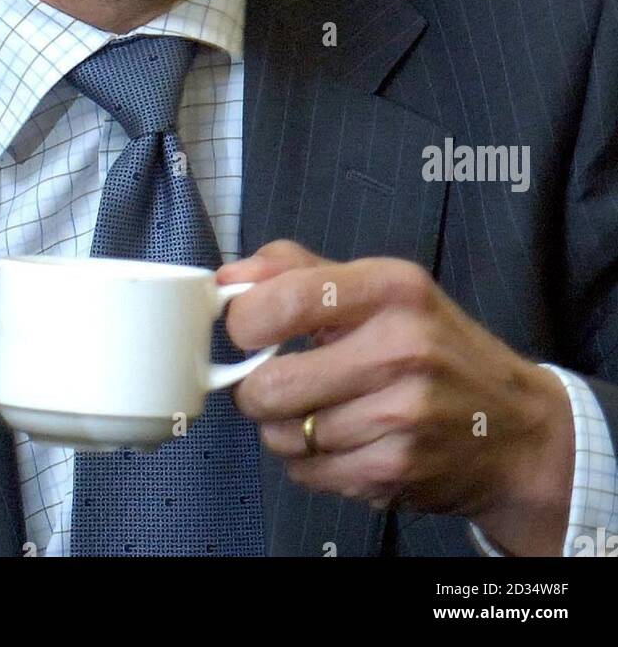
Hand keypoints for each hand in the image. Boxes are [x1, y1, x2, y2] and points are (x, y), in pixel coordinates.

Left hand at [217, 241, 574, 555]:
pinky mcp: (396, 469)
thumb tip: (230, 277)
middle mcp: (401, 347)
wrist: (514, 428)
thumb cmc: (435, 349)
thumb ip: (300, 271)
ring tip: (317, 413)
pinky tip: (340, 442)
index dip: (243, 319)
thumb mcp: (381, 288)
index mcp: (392, 288)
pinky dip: (309, 463)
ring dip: (284, 429)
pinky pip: (308, 472)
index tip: (244, 329)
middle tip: (271, 383)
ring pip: (284, 435)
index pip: (286, 298)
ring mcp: (402, 414)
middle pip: (272, 383)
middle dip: (255, 389)